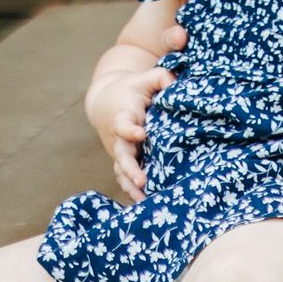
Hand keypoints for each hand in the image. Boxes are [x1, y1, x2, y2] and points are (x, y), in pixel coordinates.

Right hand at [83, 63, 171, 200]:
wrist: (107, 102)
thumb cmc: (131, 90)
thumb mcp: (145, 79)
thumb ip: (160, 77)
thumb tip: (174, 83)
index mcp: (122, 116)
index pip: (123, 124)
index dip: (130, 129)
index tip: (140, 133)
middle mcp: (118, 138)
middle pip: (121, 155)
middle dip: (130, 169)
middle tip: (142, 180)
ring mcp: (120, 152)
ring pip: (121, 171)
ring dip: (130, 185)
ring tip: (143, 201)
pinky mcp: (124, 160)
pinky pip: (125, 177)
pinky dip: (131, 190)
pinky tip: (144, 204)